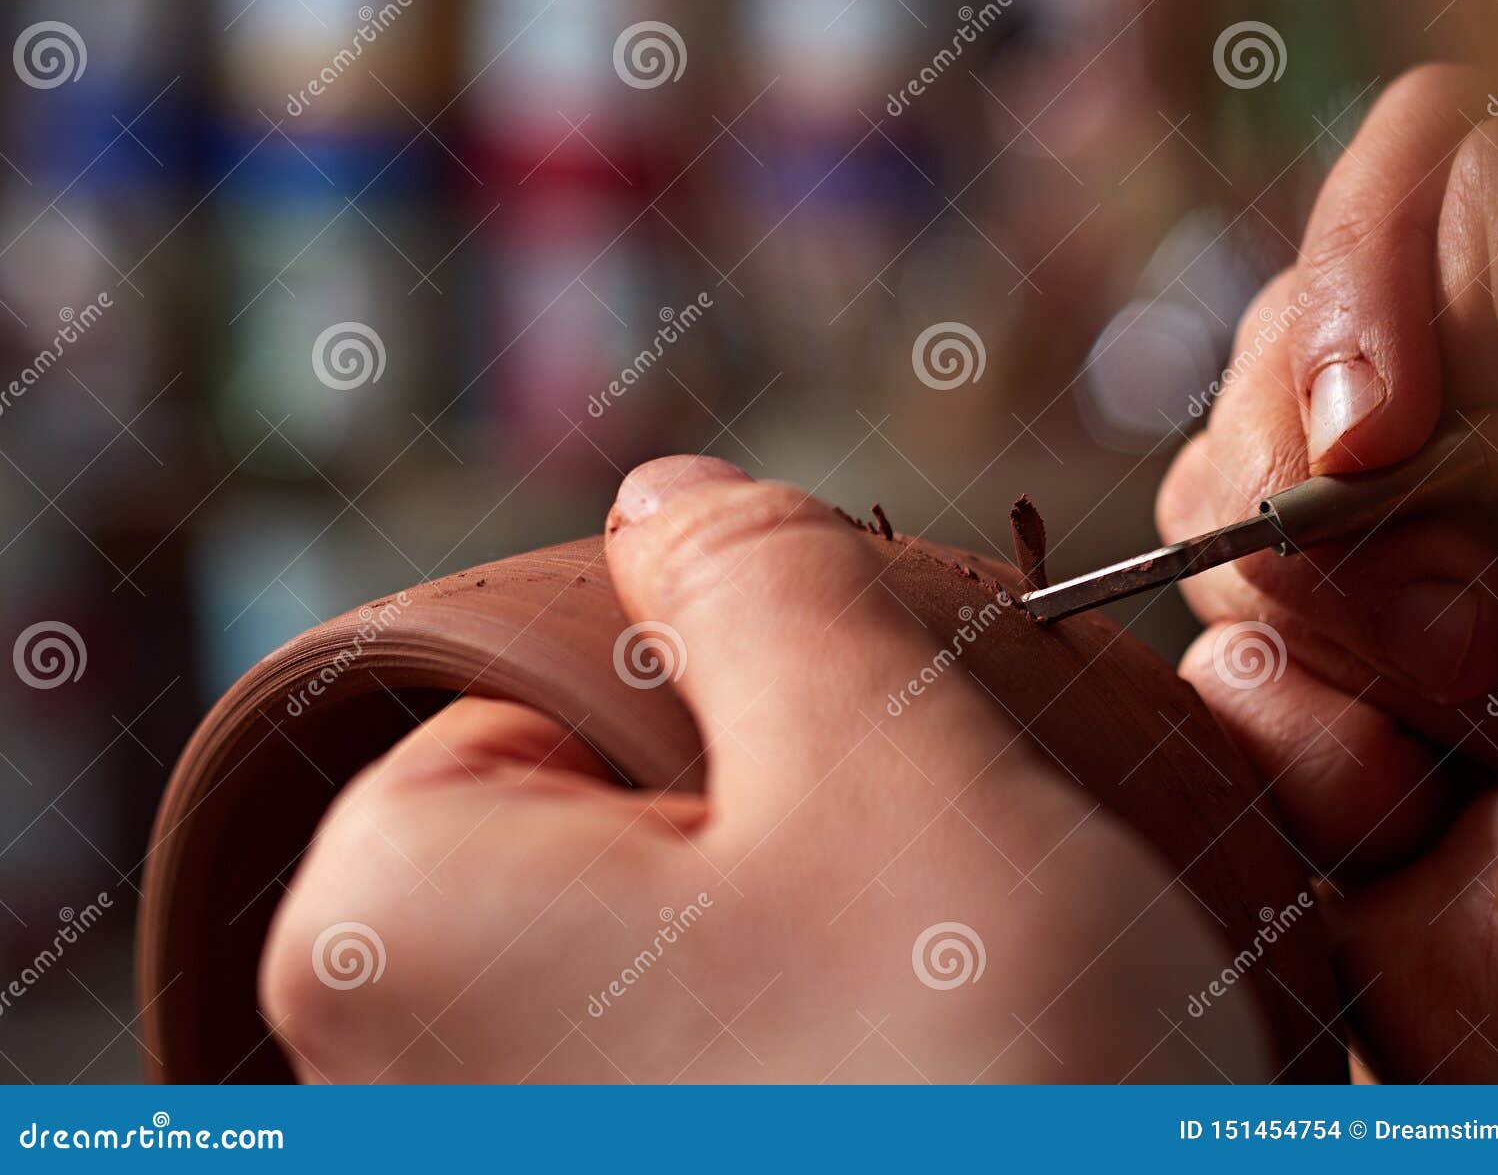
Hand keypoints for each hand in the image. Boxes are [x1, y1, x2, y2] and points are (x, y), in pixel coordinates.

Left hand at [260, 456, 1266, 1082]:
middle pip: (620, 813)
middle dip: (798, 803)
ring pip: (691, 934)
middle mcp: (411, 1069)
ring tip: (974, 978)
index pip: (538, 683)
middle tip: (946, 876)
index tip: (866, 757)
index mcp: (400, 909)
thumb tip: (661, 497)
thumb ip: (754, 579)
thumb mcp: (881, 750)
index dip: (728, 689)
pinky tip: (947, 1059)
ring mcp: (544, 1139)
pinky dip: (839, 1019)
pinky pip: (729, 1043)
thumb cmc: (990, 1090)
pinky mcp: (655, 1166)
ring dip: (846, 910)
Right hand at [1158, 65, 1497, 1081]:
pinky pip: (1193, 659)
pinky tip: (1396, 812)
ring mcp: (1355, 557)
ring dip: (1320, 647)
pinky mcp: (1275, 679)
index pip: (1426, 177)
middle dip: (1334, 516)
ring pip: (1210, 502)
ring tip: (1457, 740)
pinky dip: (1282, 748)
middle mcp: (1459, 435)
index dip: (1355, 274)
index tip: (1373, 433)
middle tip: (1475, 643)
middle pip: (1274, 352)